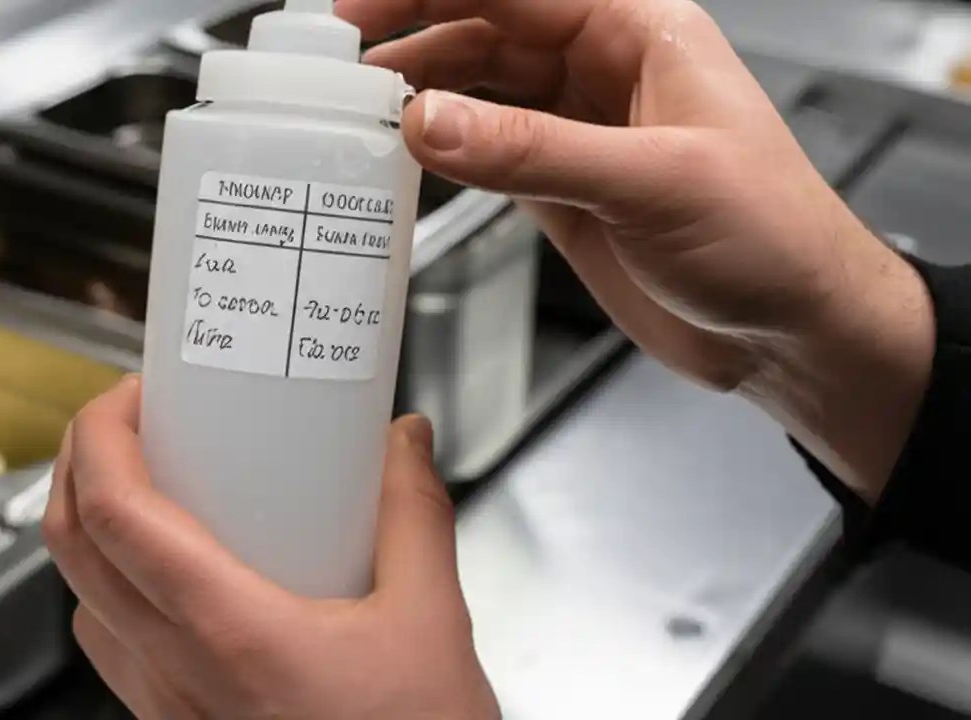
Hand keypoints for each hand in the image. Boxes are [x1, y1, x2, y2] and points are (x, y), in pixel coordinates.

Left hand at [43, 377, 498, 719]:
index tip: (131, 394)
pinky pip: (112, 650)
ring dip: (90, 531)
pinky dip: (114, 592)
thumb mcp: (433, 622)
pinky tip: (176, 577)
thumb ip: (415, 516)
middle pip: (72, 550)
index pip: (116, 515)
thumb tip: (403, 444)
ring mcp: (169, 711)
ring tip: (146, 489)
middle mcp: (179, 675)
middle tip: (128, 421)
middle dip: (79, 465)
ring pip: (81, 603)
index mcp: (232, 633)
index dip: (100, 436)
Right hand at [339, 0, 933, 500]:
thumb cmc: (772, 237)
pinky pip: (487, 154)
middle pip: (490, 30)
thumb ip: (532, 150)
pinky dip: (443, 153)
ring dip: (425, 94)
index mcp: (642, 34)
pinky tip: (408, 153)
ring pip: (482, 91)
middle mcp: (606, 74)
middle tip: (346, 56)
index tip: (366, 5)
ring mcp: (580, 134)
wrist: (793, 333)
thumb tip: (431, 117)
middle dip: (416, 34)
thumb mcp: (650, 182)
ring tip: (363, 106)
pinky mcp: (564, 192)